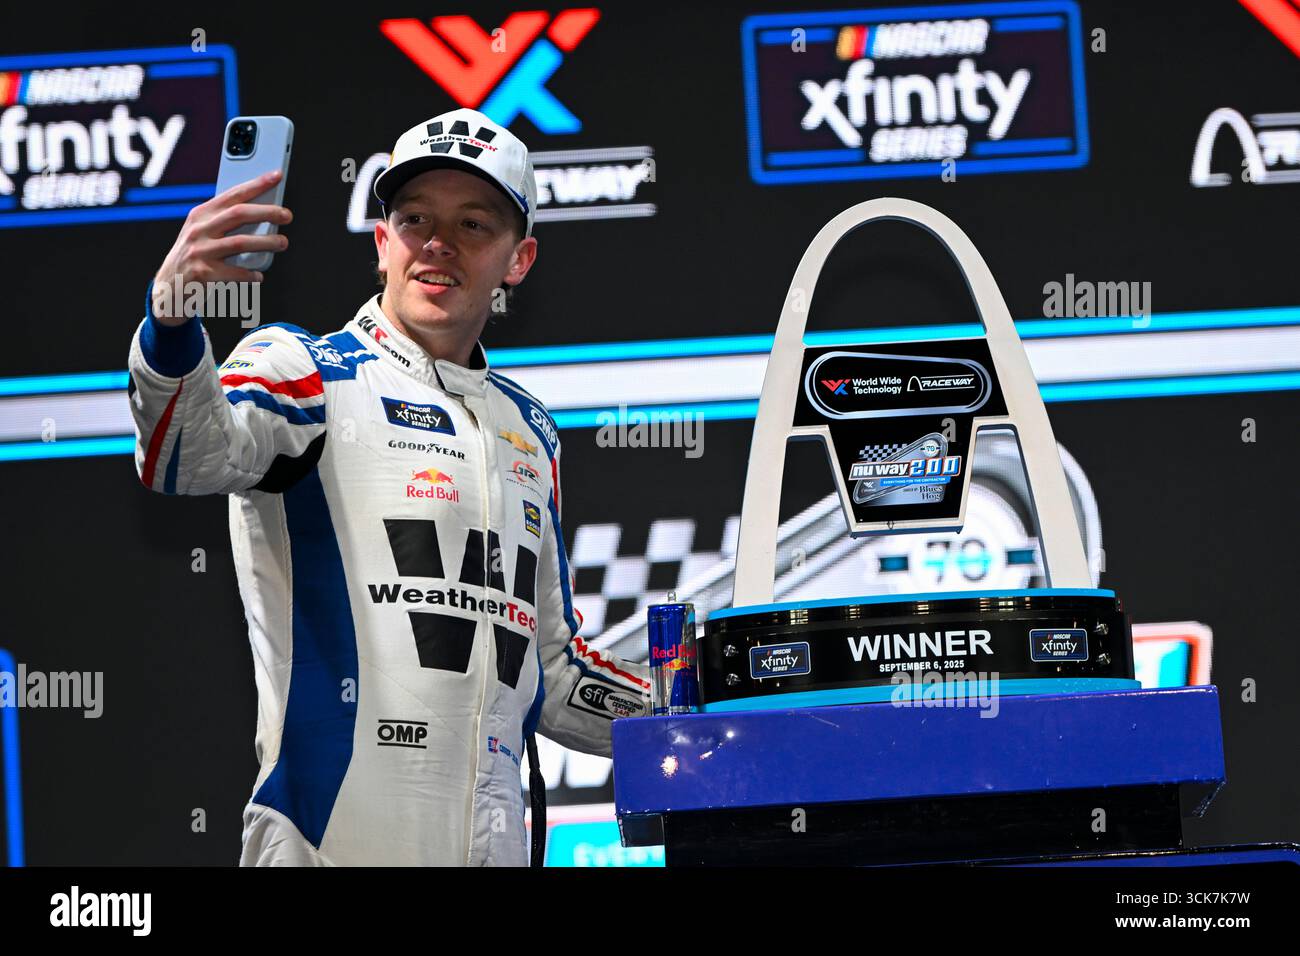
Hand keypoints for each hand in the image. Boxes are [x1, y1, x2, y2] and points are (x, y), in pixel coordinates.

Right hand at [150, 170, 292, 325]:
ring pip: (240, 242)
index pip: (232, 195)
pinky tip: (258, 275)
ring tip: (282, 242)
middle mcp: (198, 230)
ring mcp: (199, 251)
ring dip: (266, 242)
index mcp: (200, 215)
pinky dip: (251, 274)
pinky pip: (235, 272)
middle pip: (238, 214)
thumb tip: (263, 214)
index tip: (276, 175)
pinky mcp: (203, 273)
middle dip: (267, 212)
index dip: (256, 184)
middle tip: (287, 215)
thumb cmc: (194, 257)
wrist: (169, 287)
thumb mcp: (202, 233)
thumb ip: (224, 223)